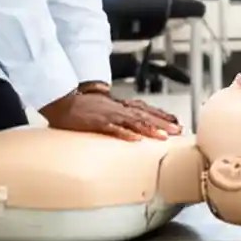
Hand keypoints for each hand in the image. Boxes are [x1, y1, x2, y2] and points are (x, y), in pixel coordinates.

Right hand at [40, 90, 179, 140]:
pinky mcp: (97, 122)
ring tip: (164, 137)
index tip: (176, 122)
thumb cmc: (79, 104)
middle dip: (163, 123)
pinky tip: (136, 139)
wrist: (62, 100)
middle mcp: (118, 108)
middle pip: (145, 115)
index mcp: (120, 105)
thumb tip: (126, 118)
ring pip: (134, 121)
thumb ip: (114, 109)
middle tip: (179, 131)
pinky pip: (114, 128)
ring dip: (150, 129)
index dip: (162, 116)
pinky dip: (126, 133)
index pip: (146, 109)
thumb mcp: (102, 105)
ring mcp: (109, 114)